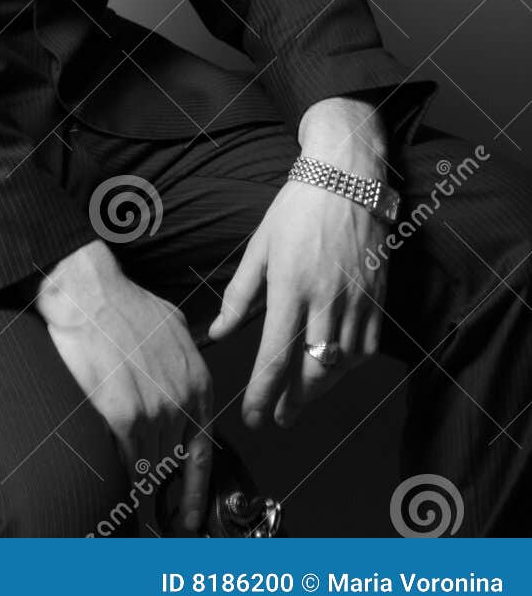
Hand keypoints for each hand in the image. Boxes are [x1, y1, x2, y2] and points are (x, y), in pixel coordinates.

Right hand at [36, 240, 213, 532]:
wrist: (88, 291)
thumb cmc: (123, 303)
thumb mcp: (172, 328)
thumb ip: (184, 361)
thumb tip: (183, 381)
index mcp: (197, 383)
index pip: (202, 453)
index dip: (196, 493)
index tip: (191, 519)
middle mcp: (182, 402)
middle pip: (171, 465)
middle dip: (162, 492)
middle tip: (157, 519)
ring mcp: (155, 411)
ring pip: (149, 469)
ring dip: (140, 492)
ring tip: (132, 515)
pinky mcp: (123, 416)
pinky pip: (126, 464)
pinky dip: (121, 484)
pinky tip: (115, 496)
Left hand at [207, 98, 389, 429]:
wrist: (347, 177)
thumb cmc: (296, 208)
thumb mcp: (259, 246)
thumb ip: (240, 296)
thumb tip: (216, 333)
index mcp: (290, 287)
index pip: (274, 356)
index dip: (263, 394)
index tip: (252, 418)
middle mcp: (326, 299)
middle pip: (312, 371)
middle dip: (293, 402)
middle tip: (278, 417)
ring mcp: (357, 299)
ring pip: (343, 365)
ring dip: (321, 389)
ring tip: (300, 399)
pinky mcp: (378, 296)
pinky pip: (369, 346)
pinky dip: (351, 366)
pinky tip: (334, 370)